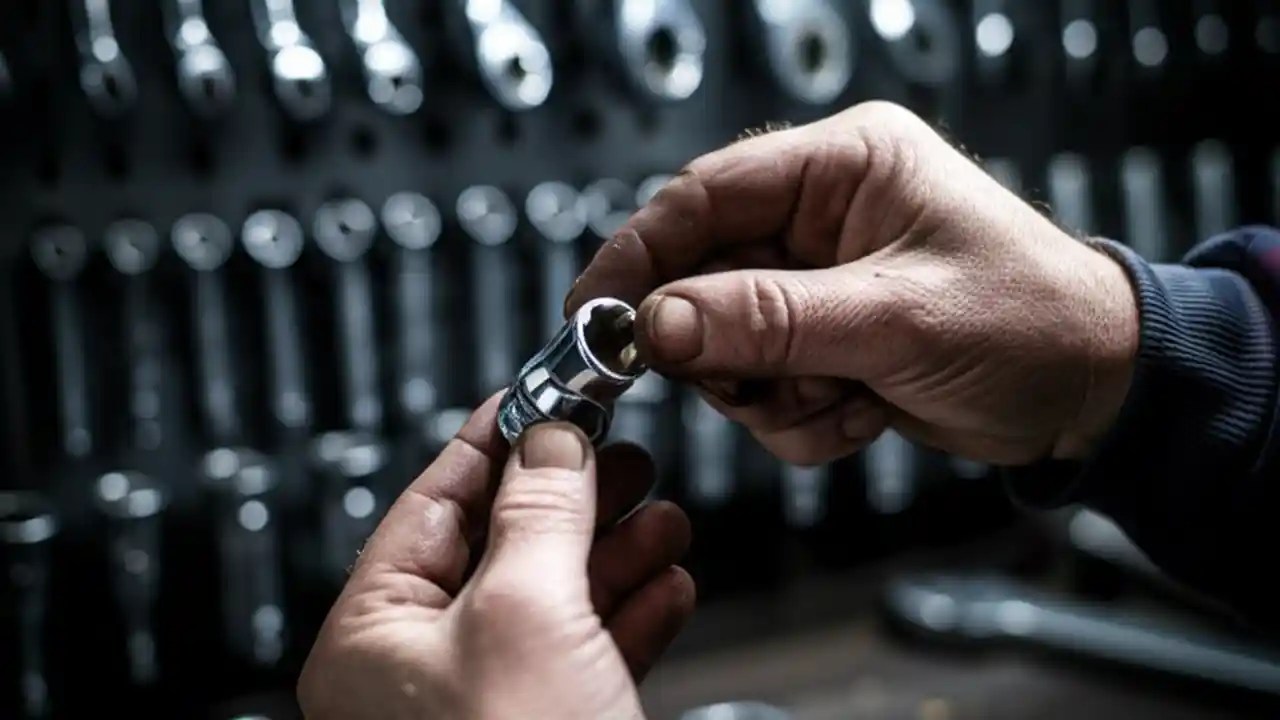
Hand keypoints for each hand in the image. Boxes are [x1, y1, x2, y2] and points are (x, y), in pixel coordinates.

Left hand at [298, 396, 693, 719]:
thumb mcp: (526, 613)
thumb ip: (540, 510)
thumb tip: (551, 437)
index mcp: (374, 638)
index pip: (431, 504)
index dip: (493, 441)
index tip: (539, 396)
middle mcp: (422, 674)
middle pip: (503, 547)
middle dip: (573, 497)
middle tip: (618, 452)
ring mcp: (487, 707)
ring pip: (554, 599)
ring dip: (615, 550)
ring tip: (662, 514)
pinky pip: (589, 654)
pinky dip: (632, 613)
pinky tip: (668, 584)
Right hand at [567, 101, 1139, 466]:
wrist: (1092, 394)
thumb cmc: (1031, 322)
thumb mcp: (895, 317)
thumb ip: (769, 320)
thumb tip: (659, 323)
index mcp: (844, 165)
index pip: (702, 194)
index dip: (640, 255)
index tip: (596, 317)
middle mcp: (820, 216)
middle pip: (702, 277)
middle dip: (723, 349)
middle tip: (756, 385)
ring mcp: (816, 283)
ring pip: (723, 345)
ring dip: (770, 393)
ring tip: (845, 397)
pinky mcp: (820, 339)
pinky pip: (760, 387)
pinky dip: (799, 417)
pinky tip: (863, 413)